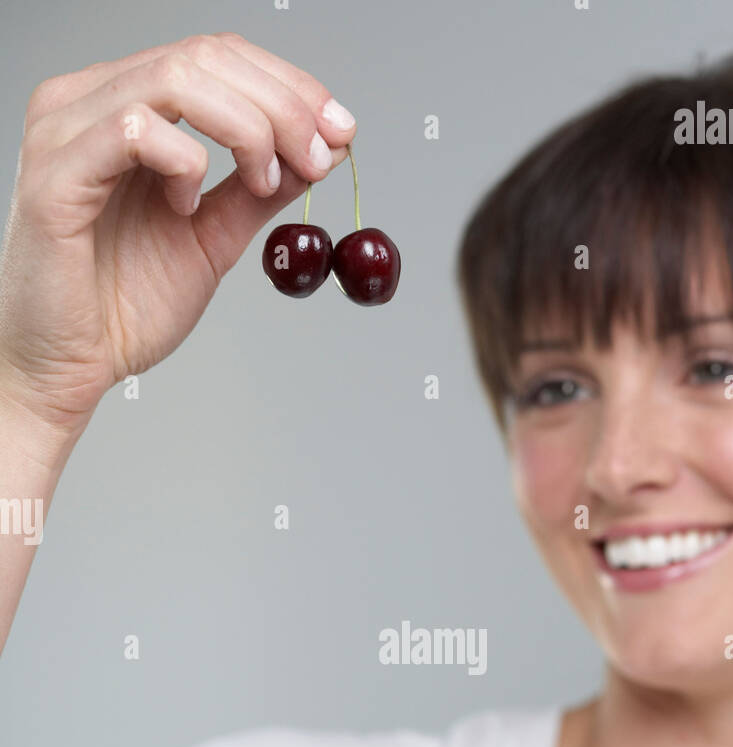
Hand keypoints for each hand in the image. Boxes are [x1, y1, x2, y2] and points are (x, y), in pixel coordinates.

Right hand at [0, 32, 355, 432]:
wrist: (72, 368)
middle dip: (282, 104)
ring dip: (246, 126)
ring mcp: (67, 132)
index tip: (339, 130)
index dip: (288, 84)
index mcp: (126, 106)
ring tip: (265, 181)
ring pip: (177, 78)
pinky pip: (136, 130)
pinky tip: (188, 207)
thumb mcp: (214, 237)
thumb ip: (259, 189)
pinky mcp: (57, 175)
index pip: (216, 56)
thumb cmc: (121, 306)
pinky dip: (186, 162)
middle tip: (318, 157)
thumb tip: (325, 149)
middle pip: (204, 56)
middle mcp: (90, 102)